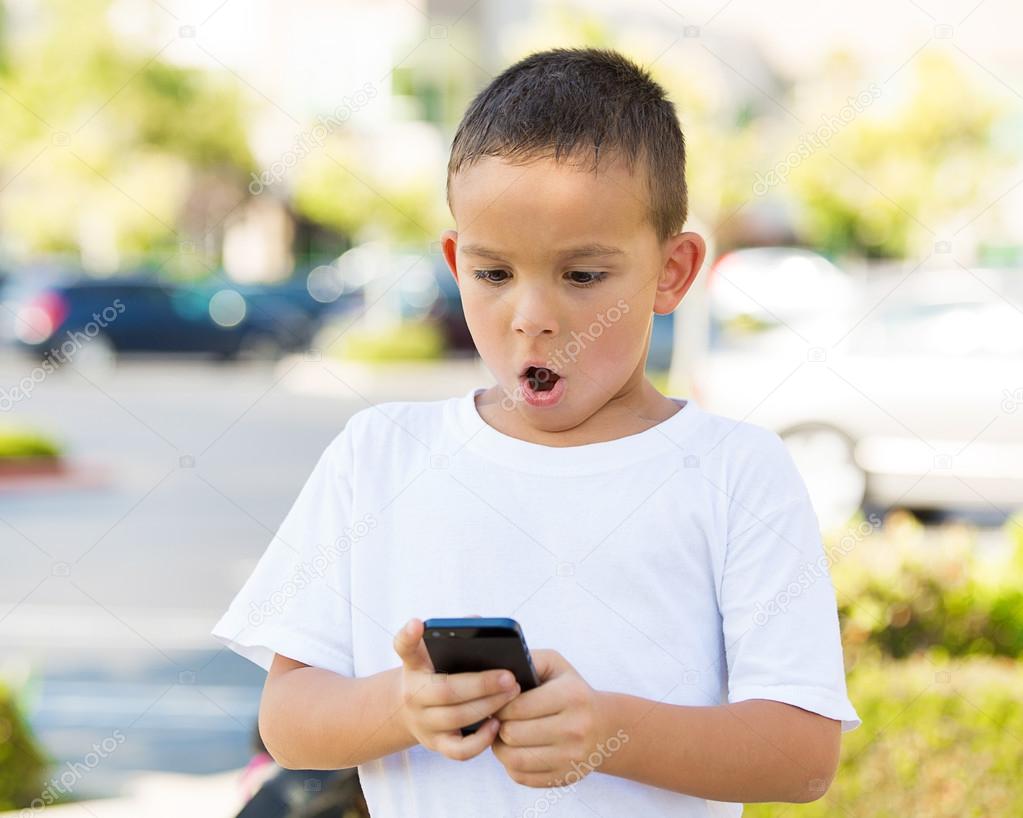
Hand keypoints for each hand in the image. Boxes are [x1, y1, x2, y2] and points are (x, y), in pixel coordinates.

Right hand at [393, 617, 521, 761]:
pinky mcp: (436, 745)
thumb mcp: (435, 653)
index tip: (417, 623)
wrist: (412, 710)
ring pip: (456, 718)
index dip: (408, 635)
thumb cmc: (436, 673)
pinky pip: (459, 750)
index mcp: (414, 665)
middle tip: (510, 676)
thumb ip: (455, 636)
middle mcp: (414, 694)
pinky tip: (498, 723)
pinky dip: (480, 740)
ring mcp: (423, 722)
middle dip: (482, 684)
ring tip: (513, 693)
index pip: (404, 647)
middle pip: (445, 691)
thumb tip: (478, 621)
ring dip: (488, 706)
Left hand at [491, 649, 609, 787]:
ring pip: (515, 759)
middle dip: (499, 725)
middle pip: (513, 733)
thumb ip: (528, 660)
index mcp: (571, 696)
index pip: (518, 706)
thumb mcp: (556, 666)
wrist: (606, 728)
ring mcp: (572, 757)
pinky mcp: (565, 777)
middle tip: (496, 718)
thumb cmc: (572, 691)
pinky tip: (515, 750)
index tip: (496, 701)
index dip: (499, 704)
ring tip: (501, 734)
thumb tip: (498, 671)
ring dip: (500, 747)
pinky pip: (523, 777)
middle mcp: (575, 729)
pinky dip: (511, 765)